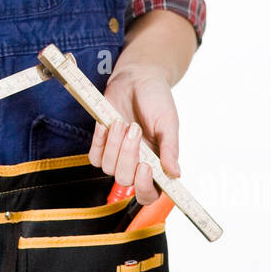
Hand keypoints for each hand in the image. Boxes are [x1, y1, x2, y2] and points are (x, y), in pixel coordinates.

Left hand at [88, 63, 181, 203]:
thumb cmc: (156, 100)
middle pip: (125, 180)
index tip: (145, 166)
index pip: (149, 193)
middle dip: (128, 155)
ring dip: (113, 145)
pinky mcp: (102, 144)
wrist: (137, 78)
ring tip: (121, 121)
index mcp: (157, 163)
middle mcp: (137, 163)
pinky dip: (99, 141)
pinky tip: (106, 124)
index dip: (144, 187)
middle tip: (135, 128)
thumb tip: (176, 174)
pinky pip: (94, 157)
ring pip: (108, 168)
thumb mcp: (168, 122)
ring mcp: (118, 155)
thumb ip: (170, 148)